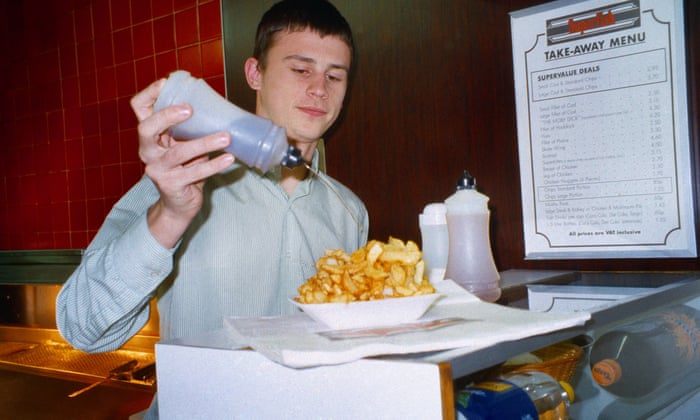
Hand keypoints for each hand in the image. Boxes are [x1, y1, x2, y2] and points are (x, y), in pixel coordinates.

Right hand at [130, 79, 234, 247]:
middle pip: (147, 128)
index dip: (150, 93)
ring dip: (205, 143)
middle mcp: (148, 151)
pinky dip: (214, 165)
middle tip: (190, 109)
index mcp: (150, 135)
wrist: (179, 204)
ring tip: (227, 137)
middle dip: (167, 116)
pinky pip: (195, 172)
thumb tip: (219, 105)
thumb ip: (192, 128)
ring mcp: (157, 169)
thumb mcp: (184, 144)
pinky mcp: (171, 185)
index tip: (167, 82)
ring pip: (179, 152)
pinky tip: (228, 158)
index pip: (139, 108)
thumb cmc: (185, 167)